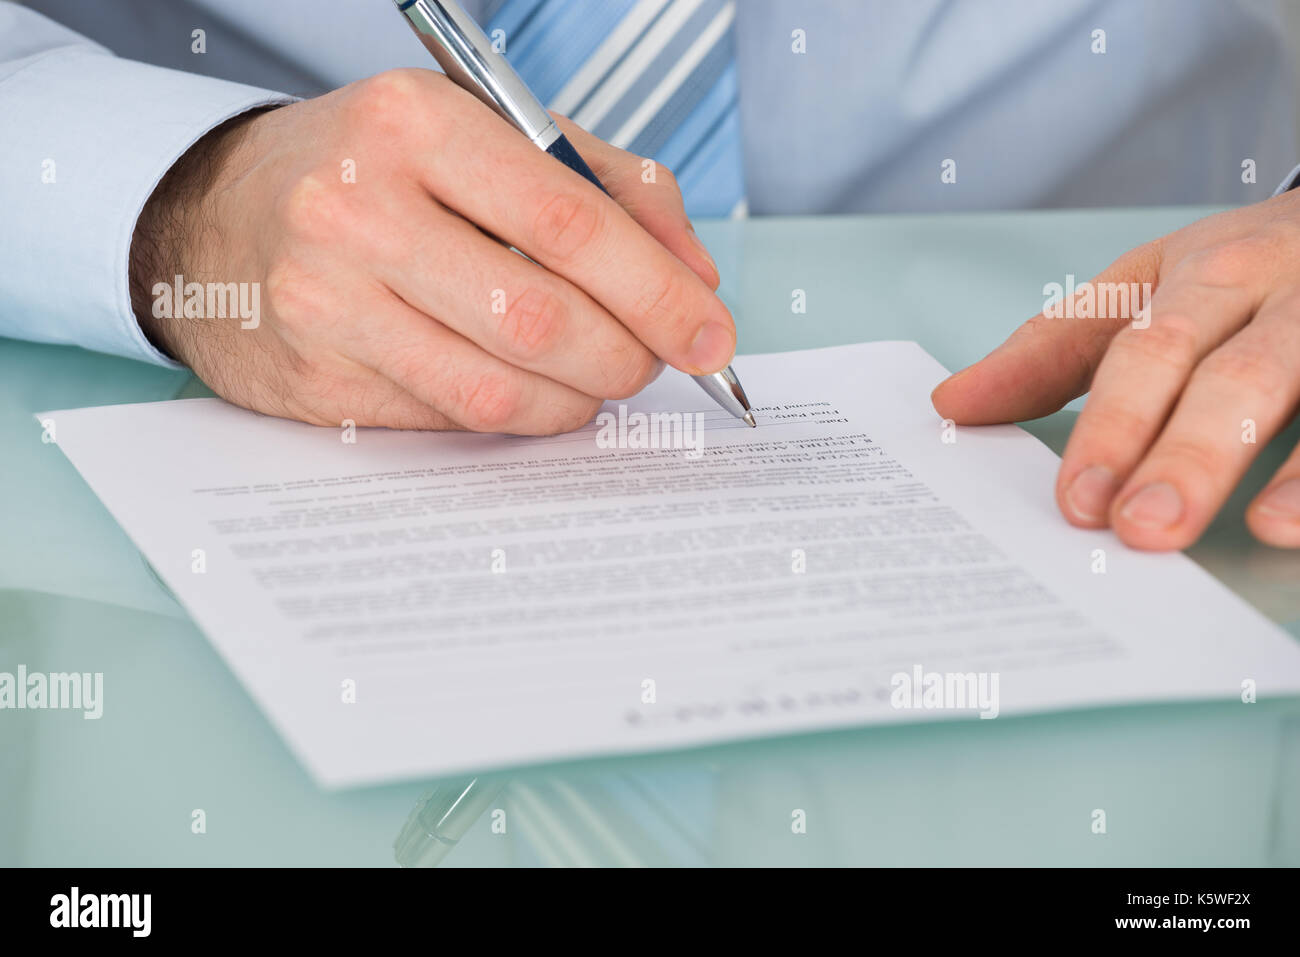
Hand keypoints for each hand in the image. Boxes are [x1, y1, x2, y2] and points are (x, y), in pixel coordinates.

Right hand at [129, 69, 730, 433]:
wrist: (221, 219)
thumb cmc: (377, 174)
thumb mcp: (487, 138)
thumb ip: (608, 188)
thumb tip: (694, 275)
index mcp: (414, 125)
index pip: (568, 221)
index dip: (658, 290)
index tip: (710, 333)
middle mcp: (356, 210)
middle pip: (539, 317)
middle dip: (626, 356)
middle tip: (654, 362)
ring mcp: (326, 303)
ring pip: (499, 388)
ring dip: (578, 398)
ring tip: (595, 376)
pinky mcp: (317, 381)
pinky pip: (454, 420)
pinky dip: (518, 414)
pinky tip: (527, 387)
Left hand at [932, 191, 1299, 549]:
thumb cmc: (1237, 270)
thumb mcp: (1142, 287)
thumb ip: (1052, 349)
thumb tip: (952, 405)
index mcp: (1207, 274)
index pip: (1150, 349)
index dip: (1114, 424)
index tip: (1078, 500)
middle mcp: (1284, 293)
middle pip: (1237, 374)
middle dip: (1188, 452)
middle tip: (1140, 528)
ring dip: (1294, 467)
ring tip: (1259, 529)